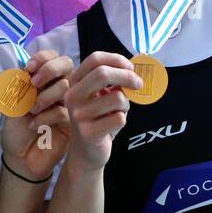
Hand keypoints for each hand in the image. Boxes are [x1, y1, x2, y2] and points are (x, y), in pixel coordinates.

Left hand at [0, 49, 72, 182]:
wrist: (20, 158)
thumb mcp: (10, 104)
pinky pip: (63, 110)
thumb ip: (16, 85)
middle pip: (66, 64)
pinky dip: (45, 116)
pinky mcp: (72, 121)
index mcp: (43, 80)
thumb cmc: (16, 130)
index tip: (28, 68)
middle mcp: (57, 88)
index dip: (42, 58)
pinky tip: (34, 125)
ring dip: (44, 96)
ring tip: (31, 110)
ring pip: (65, 86)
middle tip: (33, 84)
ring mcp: (67, 103)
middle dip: (48, 70)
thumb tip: (23, 69)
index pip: (51, 57)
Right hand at [62, 51, 136, 171]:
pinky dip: (123, 120)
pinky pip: (119, 118)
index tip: (131, 67)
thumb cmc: (98, 120)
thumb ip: (113, 82)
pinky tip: (113, 126)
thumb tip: (134, 69)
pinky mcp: (88, 132)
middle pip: (103, 73)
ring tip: (119, 112)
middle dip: (128, 76)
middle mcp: (72, 96)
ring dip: (126, 104)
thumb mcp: (100, 97)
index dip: (116, 59)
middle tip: (139, 84)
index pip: (95, 59)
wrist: (86, 153)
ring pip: (117, 98)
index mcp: (74, 82)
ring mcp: (78, 115)